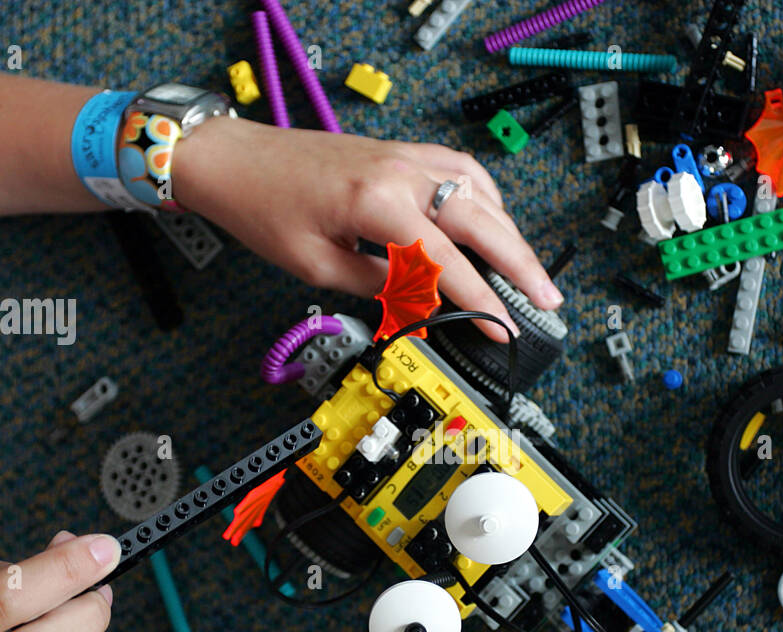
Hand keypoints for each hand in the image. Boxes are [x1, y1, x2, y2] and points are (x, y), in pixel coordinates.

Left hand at [173, 117, 562, 341]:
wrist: (235, 161)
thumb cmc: (265, 210)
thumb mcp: (319, 266)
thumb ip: (380, 283)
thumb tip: (424, 302)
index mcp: (377, 204)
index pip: (447, 261)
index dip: (481, 300)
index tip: (504, 328)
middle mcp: (400, 173)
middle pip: (482, 219)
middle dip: (520, 263)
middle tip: (547, 299)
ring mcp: (404, 156)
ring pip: (479, 190)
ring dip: (508, 230)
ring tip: (525, 269)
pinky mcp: (401, 152)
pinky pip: (460, 170)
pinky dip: (485, 197)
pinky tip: (492, 220)